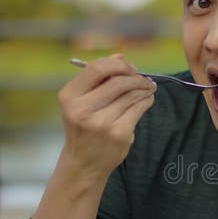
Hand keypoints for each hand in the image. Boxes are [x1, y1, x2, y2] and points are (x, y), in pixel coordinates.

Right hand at [57, 54, 156, 177]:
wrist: (84, 163)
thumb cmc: (84, 128)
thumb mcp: (81, 102)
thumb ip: (98, 79)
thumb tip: (121, 56)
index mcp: (69, 97)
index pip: (97, 68)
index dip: (118, 64)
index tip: (129, 67)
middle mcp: (82, 109)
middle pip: (118, 81)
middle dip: (135, 76)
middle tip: (143, 79)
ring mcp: (101, 123)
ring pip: (131, 94)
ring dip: (144, 87)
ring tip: (148, 88)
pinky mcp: (119, 133)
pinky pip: (138, 109)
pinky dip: (146, 100)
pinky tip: (147, 100)